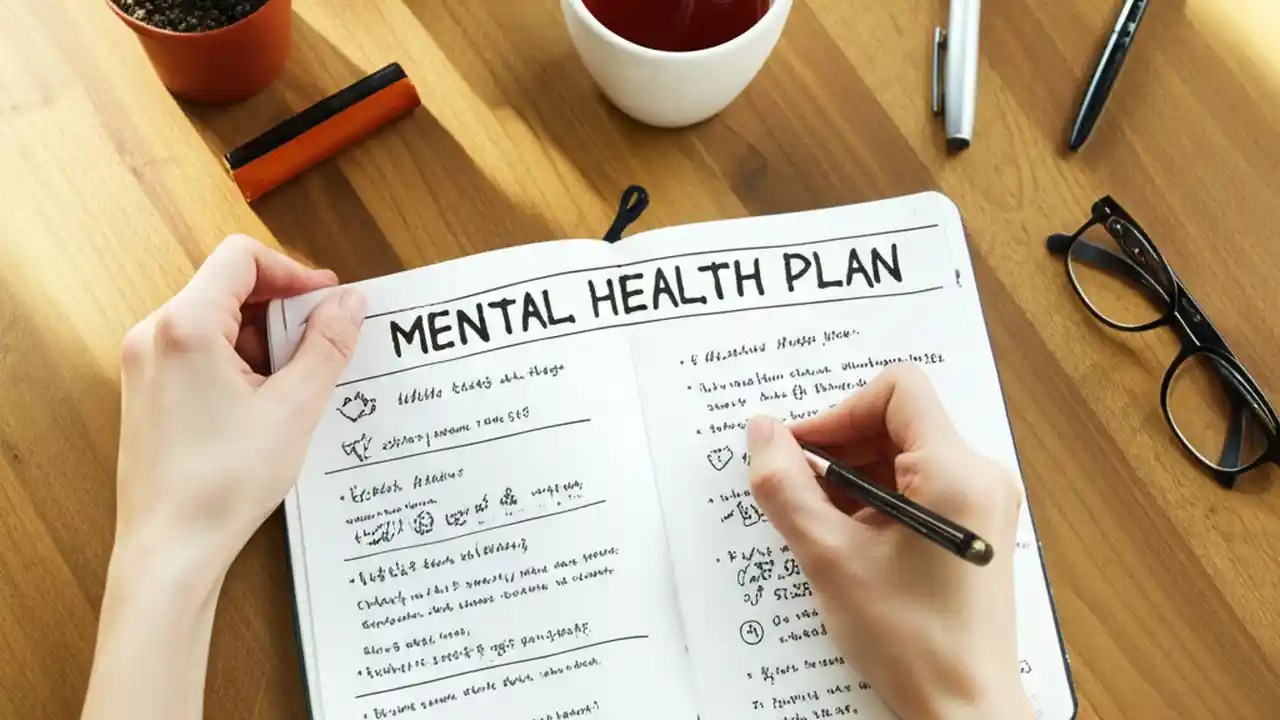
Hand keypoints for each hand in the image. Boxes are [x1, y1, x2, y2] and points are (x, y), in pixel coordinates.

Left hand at [115, 234, 365, 581]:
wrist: (170, 550)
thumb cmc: (222, 484)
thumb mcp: (295, 408)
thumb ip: (327, 345)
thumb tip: (350, 302)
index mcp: (184, 327)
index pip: (241, 258)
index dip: (293, 272)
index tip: (328, 301)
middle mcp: (154, 335)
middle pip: (227, 287)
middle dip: (282, 309)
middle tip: (322, 345)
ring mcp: (145, 364)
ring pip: (215, 321)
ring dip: (262, 339)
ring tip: (296, 385)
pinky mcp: (148, 391)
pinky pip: (199, 351)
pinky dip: (238, 361)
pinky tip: (267, 403)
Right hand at [746, 364, 1033, 719]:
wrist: (962, 708)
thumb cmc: (910, 640)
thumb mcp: (829, 557)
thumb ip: (786, 487)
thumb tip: (762, 433)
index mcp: (956, 473)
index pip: (897, 389)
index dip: (839, 411)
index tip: (801, 452)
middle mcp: (980, 477)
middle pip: (899, 421)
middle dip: (840, 447)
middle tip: (797, 487)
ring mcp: (981, 503)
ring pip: (905, 455)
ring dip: (854, 476)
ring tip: (821, 522)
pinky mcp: (973, 528)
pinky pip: (918, 486)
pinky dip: (876, 499)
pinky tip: (848, 539)